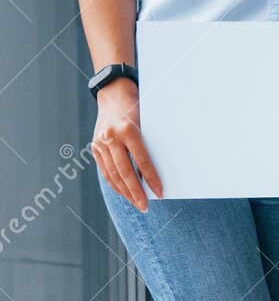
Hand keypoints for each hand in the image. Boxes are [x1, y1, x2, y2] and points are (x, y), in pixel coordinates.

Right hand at [92, 78, 161, 211]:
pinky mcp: (95, 147)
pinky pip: (105, 170)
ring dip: (125, 192)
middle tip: (146, 207)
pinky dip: (115, 184)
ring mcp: (100, 142)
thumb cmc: (138, 109)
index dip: (152, 179)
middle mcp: (111, 137)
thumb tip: (158, 173)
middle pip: (124, 171)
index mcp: (127, 130)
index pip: (142, 161)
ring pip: (113, 173)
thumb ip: (149, 145)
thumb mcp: (146, 123)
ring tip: (138, 204)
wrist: (113, 93)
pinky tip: (125, 193)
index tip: (160, 193)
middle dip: (136, 192)